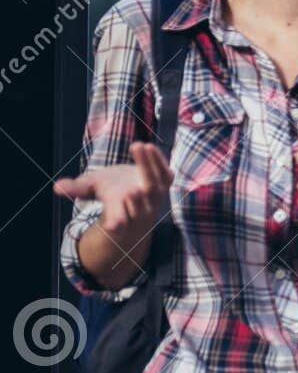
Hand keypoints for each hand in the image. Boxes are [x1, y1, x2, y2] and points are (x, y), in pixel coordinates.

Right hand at [53, 141, 172, 241]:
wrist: (134, 190)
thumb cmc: (110, 191)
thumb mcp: (91, 189)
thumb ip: (77, 190)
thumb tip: (57, 188)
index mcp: (120, 212)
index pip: (119, 221)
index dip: (117, 222)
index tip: (114, 227)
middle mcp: (141, 207)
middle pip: (141, 206)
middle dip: (137, 199)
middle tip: (131, 189)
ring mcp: (156, 196)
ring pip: (155, 184)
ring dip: (147, 166)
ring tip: (138, 145)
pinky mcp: (165, 183)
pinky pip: (164, 173)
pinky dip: (157, 160)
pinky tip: (148, 146)